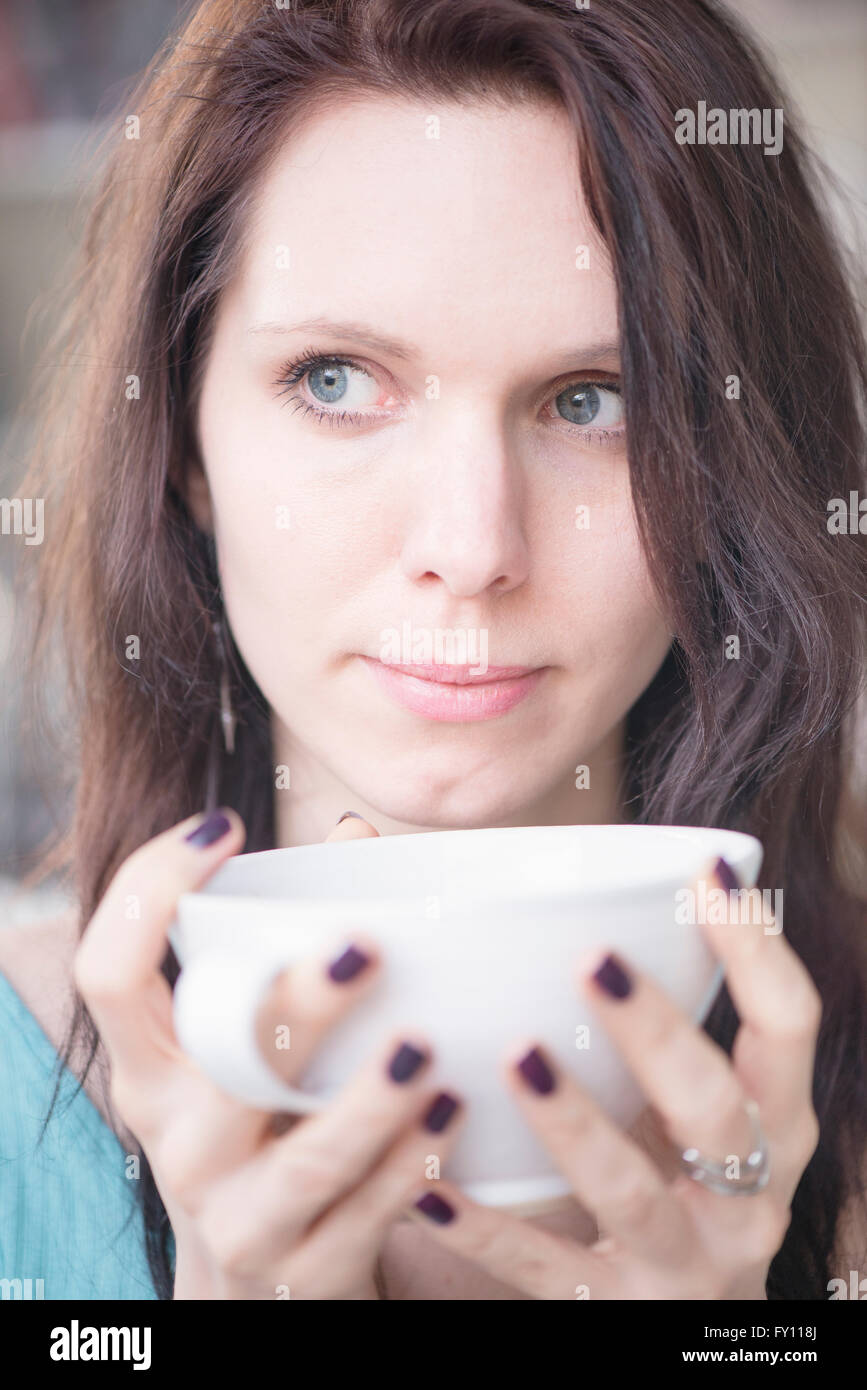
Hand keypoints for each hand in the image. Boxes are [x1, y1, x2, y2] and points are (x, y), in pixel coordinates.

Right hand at [73, 809, 464, 1299]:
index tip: (220, 828)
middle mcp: (178, 1140)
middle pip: (222, 1063)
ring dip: (368, 1102)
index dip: (149, 890)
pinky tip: (449, 1116)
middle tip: (367, 947)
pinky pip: (362, 1221)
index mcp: (152, 1068)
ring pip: (304, 1159)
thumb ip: (290, 947)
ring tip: (424, 1047)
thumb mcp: (248, 1055)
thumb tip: (353, 831)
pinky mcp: (303, 1272)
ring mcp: (237, 1214)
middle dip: (295, 1004)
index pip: (109, 971)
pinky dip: (410, 1169)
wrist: (259, 1289)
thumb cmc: (261, 1129)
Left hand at [405, 858, 820, 1299]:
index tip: (706, 874)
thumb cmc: (672, 1170)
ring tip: (518, 1056)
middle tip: (594, 960)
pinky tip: (427, 1185)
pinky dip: (484, 1229)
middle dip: (659, 1032)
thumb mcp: (686, 1102)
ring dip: (575, 1123)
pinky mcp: (614, 1310)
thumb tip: (561, 882)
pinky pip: (544, 1270)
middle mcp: (747, 1195)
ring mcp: (685, 1262)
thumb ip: (648, 1016)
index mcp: (771, 1121)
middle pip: (716, 1109)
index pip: (788, 1026)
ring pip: (631, 1192)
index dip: (757, 949)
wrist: (686, 1318)